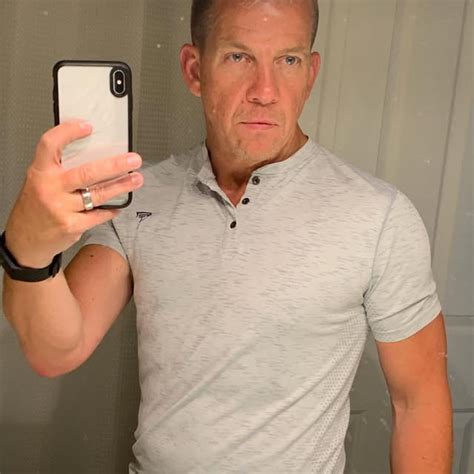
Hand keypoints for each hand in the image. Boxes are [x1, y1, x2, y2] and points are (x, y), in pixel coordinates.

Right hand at [4, 121, 142, 267]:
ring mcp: (60, 208)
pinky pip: (98, 215)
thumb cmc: (36, 208)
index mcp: (40, 172)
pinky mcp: (71, 225)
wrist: (26, 241)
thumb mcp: (40, 182)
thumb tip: (93, 154)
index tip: (87, 126)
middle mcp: (49, 188)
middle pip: (87, 172)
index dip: (68, 132)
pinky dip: (111, 210)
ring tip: (136, 179)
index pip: (50, 145)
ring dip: (121, 186)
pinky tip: (119, 206)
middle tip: (133, 160)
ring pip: (98, 194)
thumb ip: (59, 169)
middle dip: (115, 165)